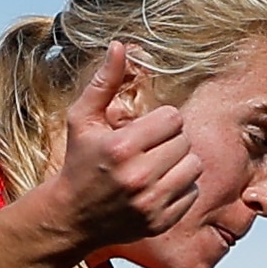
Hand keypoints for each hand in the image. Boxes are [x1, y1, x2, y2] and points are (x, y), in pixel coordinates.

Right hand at [31, 47, 208, 253]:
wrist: (72, 216)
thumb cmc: (79, 161)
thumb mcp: (83, 118)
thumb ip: (104, 82)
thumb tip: (119, 45)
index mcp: (121, 147)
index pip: (173, 118)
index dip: (161, 120)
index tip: (145, 129)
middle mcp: (139, 177)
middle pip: (185, 141)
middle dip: (170, 140)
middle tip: (149, 148)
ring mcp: (151, 203)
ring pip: (194, 166)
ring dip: (179, 162)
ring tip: (157, 165)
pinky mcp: (161, 221)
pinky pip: (193, 192)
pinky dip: (181, 188)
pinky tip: (158, 186)